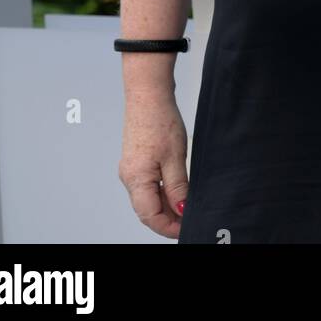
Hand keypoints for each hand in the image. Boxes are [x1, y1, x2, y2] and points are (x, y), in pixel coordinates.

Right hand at [119, 93, 189, 238]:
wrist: (148, 93)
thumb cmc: (159, 120)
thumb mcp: (175, 157)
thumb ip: (178, 188)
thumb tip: (182, 211)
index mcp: (136, 179)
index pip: (150, 217)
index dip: (169, 227)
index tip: (188, 228)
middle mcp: (129, 177)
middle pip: (147, 210)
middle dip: (169, 219)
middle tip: (191, 219)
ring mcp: (131, 169)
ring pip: (148, 198)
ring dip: (166, 206)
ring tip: (187, 205)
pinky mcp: (137, 161)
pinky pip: (148, 185)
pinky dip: (162, 192)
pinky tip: (177, 190)